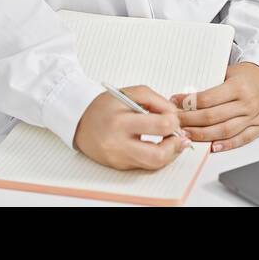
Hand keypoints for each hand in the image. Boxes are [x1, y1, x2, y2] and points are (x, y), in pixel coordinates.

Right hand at [73, 85, 191, 170]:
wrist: (80, 121)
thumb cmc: (105, 106)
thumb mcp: (130, 93)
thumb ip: (156, 100)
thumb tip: (174, 115)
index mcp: (121, 121)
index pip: (160, 126)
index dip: (174, 121)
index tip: (173, 117)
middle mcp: (118, 144)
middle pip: (158, 155)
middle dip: (175, 145)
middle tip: (178, 136)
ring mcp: (119, 158)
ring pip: (154, 164)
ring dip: (169, 153)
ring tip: (171, 141)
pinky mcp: (119, 166)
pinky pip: (145, 165)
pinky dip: (156, 156)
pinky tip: (157, 145)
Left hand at [171, 62, 258, 152]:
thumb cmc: (245, 75)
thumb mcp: (227, 72)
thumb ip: (210, 85)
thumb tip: (185, 98)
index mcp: (238, 86)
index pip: (208, 99)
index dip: (188, 103)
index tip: (175, 102)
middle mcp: (247, 103)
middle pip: (213, 117)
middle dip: (190, 121)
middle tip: (176, 122)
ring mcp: (254, 117)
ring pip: (225, 131)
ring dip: (203, 135)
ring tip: (187, 135)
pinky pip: (241, 140)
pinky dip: (226, 145)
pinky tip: (212, 146)